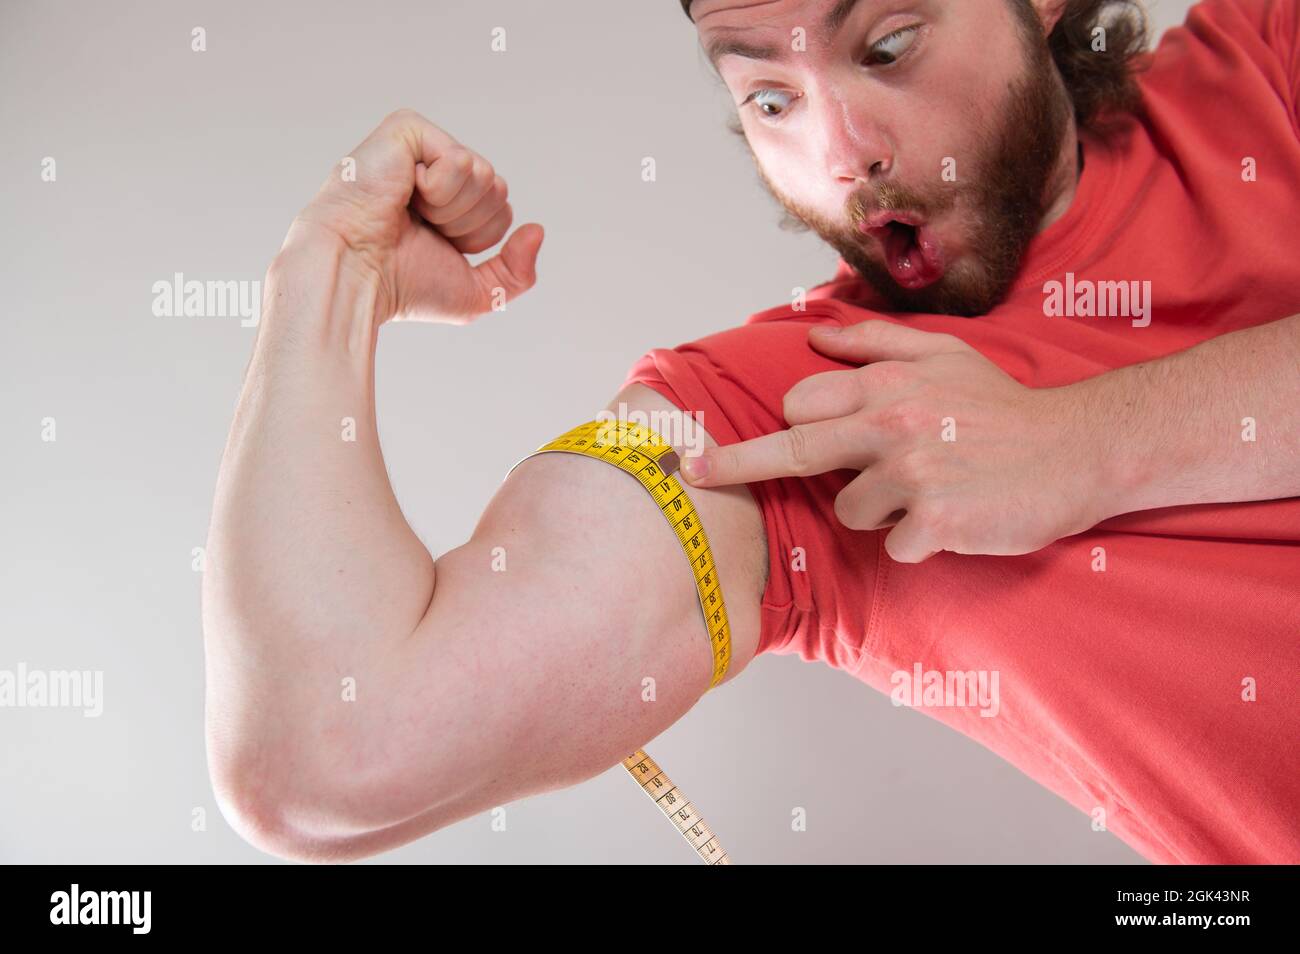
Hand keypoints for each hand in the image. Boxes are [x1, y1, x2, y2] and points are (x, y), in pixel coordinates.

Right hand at [283, 108, 543, 323]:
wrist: (356, 274)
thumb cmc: (401, 285)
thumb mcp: (474, 293)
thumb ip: (516, 272)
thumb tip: (537, 231)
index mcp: (448, 202)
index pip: (500, 210)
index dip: (476, 238)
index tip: (432, 244)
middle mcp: (435, 170)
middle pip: (498, 189)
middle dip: (467, 222)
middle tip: (419, 228)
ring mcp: (421, 146)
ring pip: (484, 174)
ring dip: (451, 209)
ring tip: (408, 211)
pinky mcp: (408, 129)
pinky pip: (461, 159)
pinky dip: (438, 189)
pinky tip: (403, 193)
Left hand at [680, 320, 1116, 562]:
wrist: (1077, 450)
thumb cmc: (1003, 406)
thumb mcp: (945, 354)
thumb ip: (876, 344)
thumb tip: (815, 335)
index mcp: (889, 384)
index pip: (801, 405)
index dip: (778, 426)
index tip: (720, 443)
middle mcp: (893, 424)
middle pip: (793, 451)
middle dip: (735, 464)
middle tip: (691, 472)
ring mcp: (915, 474)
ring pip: (848, 510)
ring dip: (874, 511)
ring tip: (923, 493)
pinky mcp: (938, 522)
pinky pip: (893, 546)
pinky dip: (914, 542)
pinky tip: (948, 521)